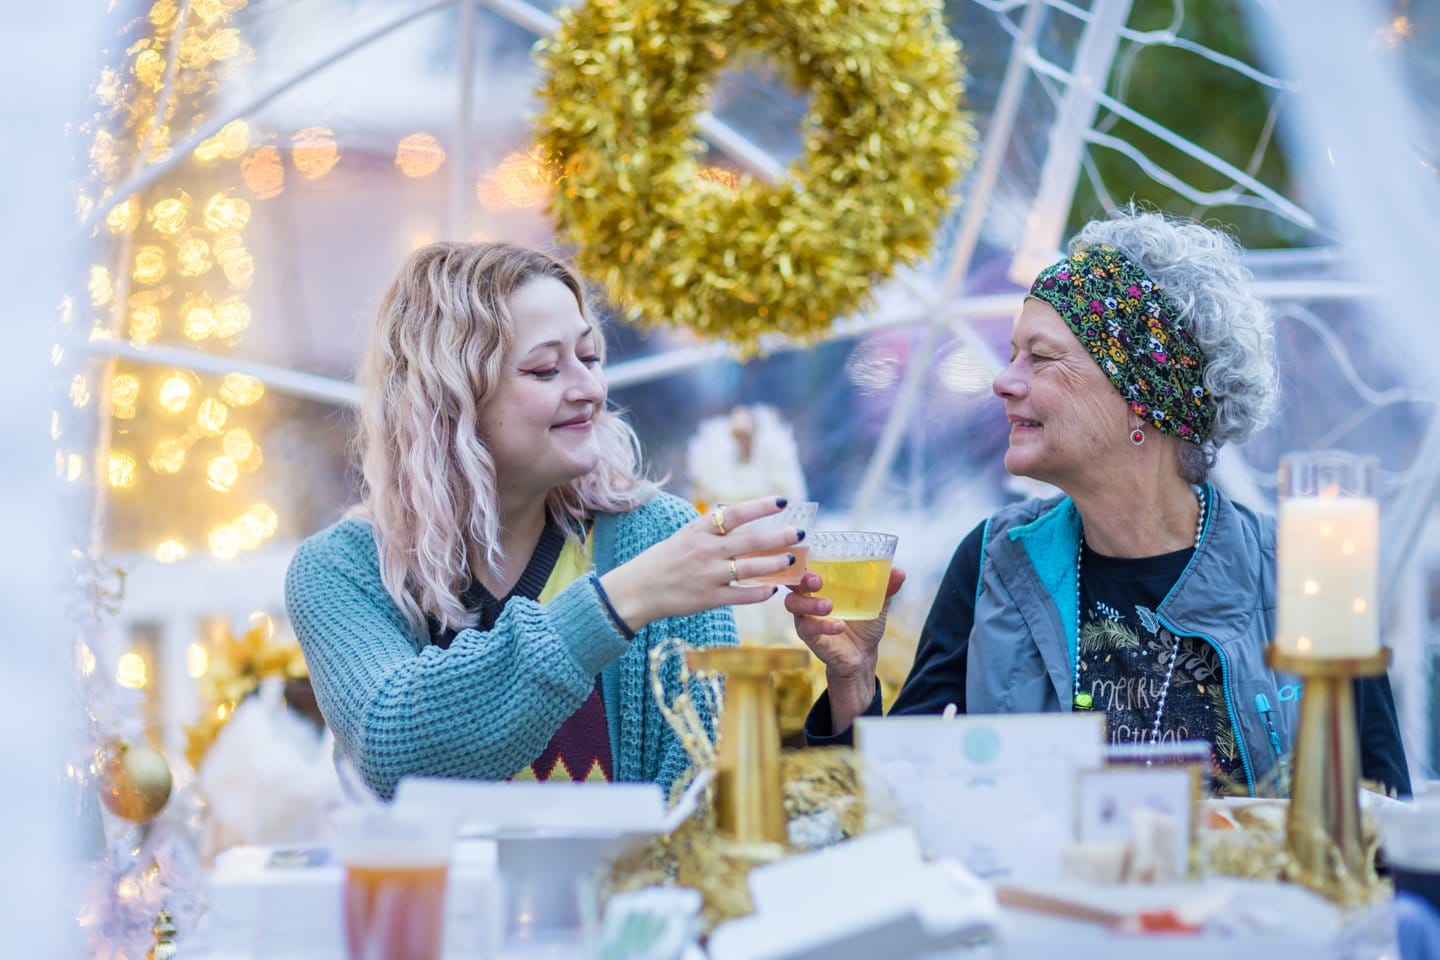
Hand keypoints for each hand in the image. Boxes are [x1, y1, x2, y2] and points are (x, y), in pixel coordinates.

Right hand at [599, 496, 805, 628]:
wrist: (638, 590)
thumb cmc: (663, 560)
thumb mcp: (684, 536)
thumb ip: (711, 529)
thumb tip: (740, 518)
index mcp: (699, 530)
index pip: (735, 513)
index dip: (761, 506)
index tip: (783, 501)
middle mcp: (706, 550)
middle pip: (750, 541)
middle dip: (779, 537)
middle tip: (800, 533)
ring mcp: (708, 575)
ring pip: (751, 569)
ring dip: (775, 564)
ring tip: (792, 561)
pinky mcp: (709, 598)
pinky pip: (742, 595)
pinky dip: (760, 593)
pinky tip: (772, 589)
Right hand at [785, 566, 904, 732]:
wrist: (863, 655)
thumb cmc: (864, 624)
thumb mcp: (877, 603)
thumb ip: (886, 587)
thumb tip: (900, 572)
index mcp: (821, 585)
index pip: (805, 566)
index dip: (803, 560)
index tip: (811, 555)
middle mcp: (808, 598)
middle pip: (792, 582)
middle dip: (801, 578)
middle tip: (818, 580)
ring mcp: (806, 617)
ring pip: (793, 604)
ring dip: (809, 603)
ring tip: (829, 606)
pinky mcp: (809, 636)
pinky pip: (808, 628)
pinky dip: (823, 626)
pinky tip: (839, 626)